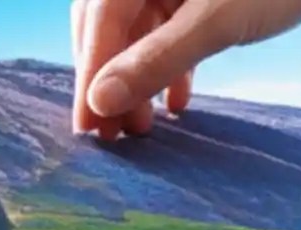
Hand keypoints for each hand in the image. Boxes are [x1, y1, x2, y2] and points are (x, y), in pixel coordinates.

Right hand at [70, 0, 300, 138]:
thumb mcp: (212, 24)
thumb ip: (157, 60)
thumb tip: (102, 100)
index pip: (96, 23)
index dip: (89, 76)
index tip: (87, 126)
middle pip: (111, 28)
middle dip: (112, 82)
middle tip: (114, 136)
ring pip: (141, 33)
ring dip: (141, 80)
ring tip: (146, 127)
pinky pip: (172, 31)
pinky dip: (172, 66)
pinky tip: (177, 103)